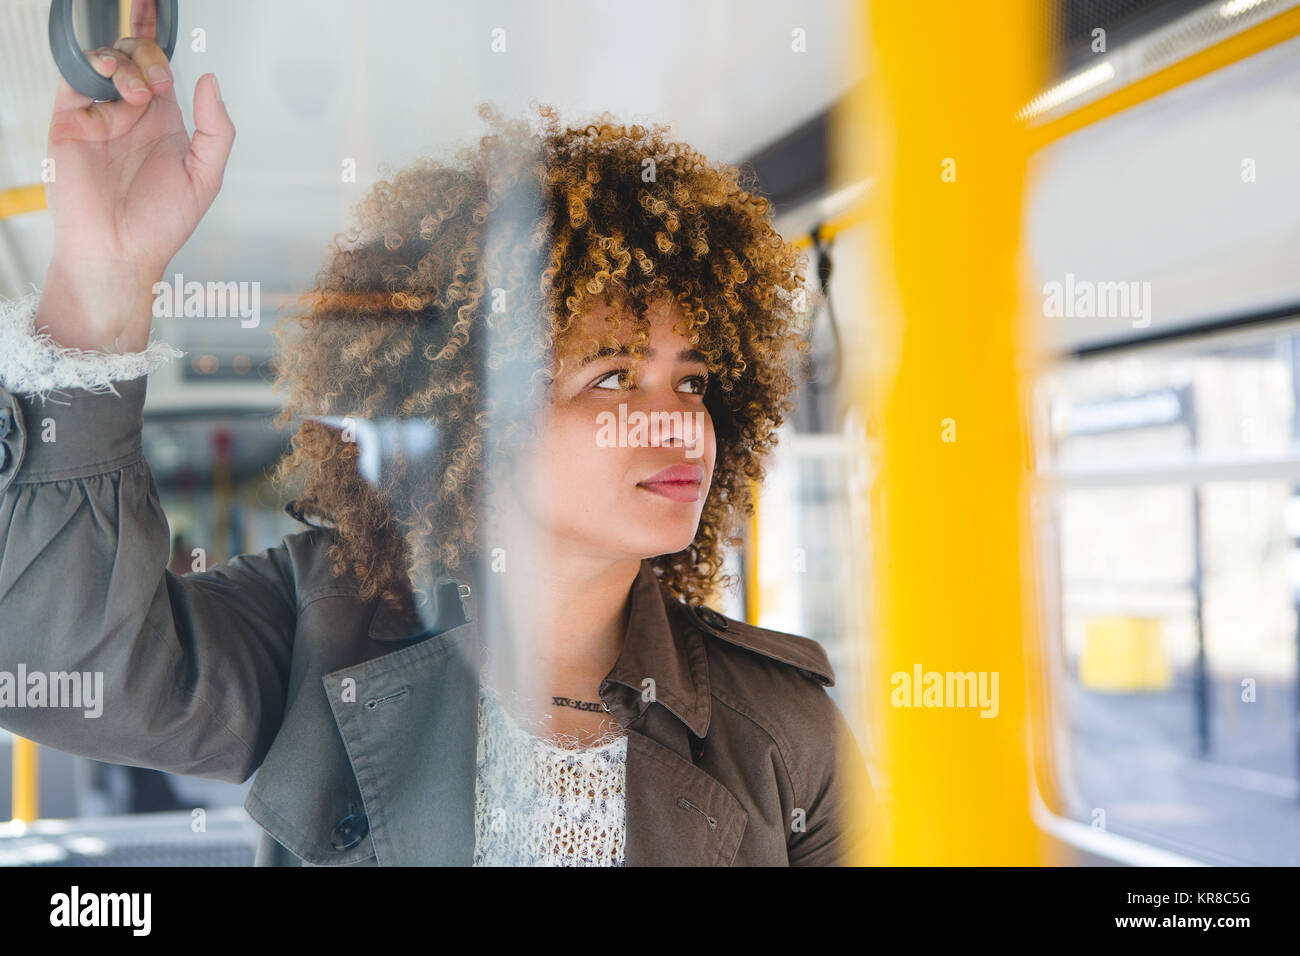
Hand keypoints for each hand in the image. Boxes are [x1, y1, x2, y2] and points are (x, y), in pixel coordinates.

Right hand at [35, 0, 234, 351]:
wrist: (119, 251)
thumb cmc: (161, 225)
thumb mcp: (206, 177)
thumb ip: (217, 129)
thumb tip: (211, 81)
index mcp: (165, 122)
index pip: (164, 68)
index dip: (162, 40)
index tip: (160, 11)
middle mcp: (132, 112)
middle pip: (137, 56)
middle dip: (150, 55)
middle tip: (157, 85)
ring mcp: (100, 113)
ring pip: (109, 60)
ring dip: (127, 62)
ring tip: (138, 94)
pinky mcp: (71, 119)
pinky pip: (77, 75)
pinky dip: (94, 64)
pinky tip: (113, 78)